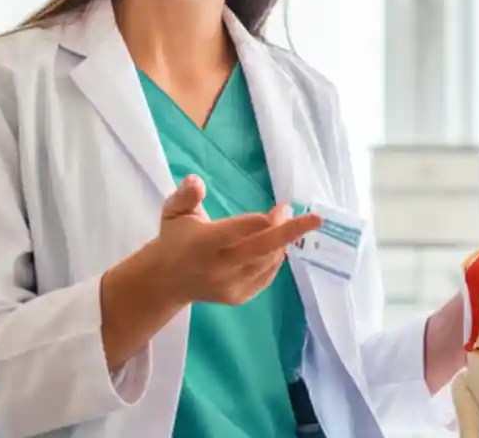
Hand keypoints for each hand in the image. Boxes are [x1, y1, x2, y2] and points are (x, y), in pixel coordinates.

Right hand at [148, 174, 322, 305]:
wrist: (165, 281)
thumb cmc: (174, 239)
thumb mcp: (173, 211)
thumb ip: (186, 196)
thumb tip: (197, 181)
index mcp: (203, 244)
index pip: (238, 231)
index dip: (265, 220)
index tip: (284, 205)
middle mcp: (218, 267)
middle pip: (261, 250)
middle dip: (289, 232)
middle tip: (313, 219)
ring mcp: (230, 285)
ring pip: (267, 263)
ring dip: (283, 243)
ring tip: (290, 225)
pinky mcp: (237, 297)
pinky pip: (265, 277)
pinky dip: (276, 260)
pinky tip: (279, 245)